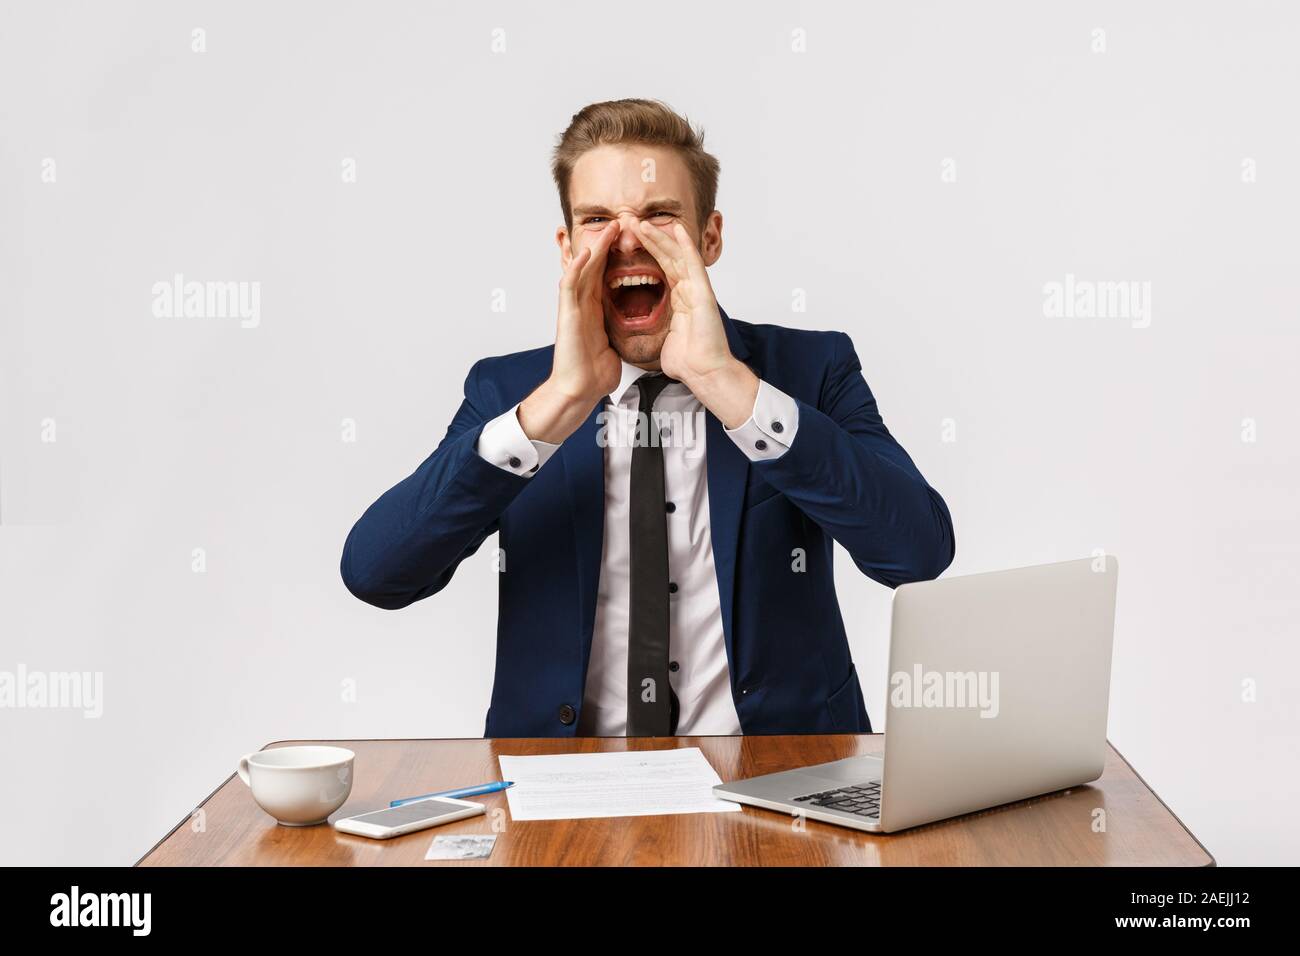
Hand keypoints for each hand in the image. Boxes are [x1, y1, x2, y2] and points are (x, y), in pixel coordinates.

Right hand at [518, 221, 622, 442]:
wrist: (580, 389)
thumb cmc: (594, 372)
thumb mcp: (613, 342)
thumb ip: (619, 328)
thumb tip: (634, 327)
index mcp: (595, 309)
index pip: (605, 275)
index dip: (615, 257)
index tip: (630, 242)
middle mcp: (583, 304)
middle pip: (593, 266)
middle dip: (605, 244)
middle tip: (619, 224)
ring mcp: (573, 307)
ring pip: (581, 270)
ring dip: (593, 248)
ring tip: (606, 229)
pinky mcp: (567, 315)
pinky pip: (570, 286)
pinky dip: (576, 268)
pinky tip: (585, 254)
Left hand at [637, 220, 757, 427]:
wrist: (704, 373)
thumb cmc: (688, 363)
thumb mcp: (664, 341)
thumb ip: (657, 331)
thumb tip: (646, 337)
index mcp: (679, 302)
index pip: (661, 270)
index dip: (646, 254)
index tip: (629, 242)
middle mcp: (689, 292)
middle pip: (667, 258)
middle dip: (649, 239)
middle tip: (631, 223)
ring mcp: (697, 290)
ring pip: (677, 256)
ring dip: (659, 238)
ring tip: (641, 222)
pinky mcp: (703, 293)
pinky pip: (693, 264)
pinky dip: (686, 245)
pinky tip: (677, 229)